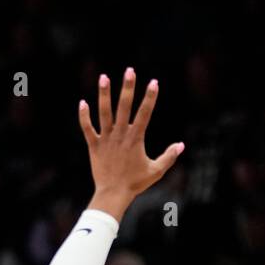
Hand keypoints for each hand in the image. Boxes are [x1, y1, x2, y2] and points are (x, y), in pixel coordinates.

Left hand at [78, 69, 184, 218]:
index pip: (145, 113)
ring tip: (104, 77)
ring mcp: (106, 139)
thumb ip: (169, 156)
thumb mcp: (156, 171)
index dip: (150, 97)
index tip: (154, 82)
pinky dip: (84, 116)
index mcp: (136, 139)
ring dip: (104, 94)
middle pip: (124, 107)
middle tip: (130, 70)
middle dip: (128, 87)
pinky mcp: (94, 145)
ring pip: (104, 113)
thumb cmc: (136, 183)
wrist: (113, 194)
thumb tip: (181, 145)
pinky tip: (83, 102)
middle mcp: (120, 135)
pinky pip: (87, 128)